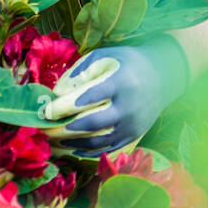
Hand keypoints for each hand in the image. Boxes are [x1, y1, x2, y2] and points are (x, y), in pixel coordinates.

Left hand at [40, 37, 190, 155]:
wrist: (164, 77)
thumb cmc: (127, 63)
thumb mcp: (105, 56)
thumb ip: (79, 72)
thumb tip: (56, 94)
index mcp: (121, 82)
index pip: (89, 97)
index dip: (64, 106)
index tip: (45, 111)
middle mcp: (129, 106)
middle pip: (91, 123)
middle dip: (63, 129)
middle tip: (43, 130)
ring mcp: (133, 124)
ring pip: (97, 141)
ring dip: (71, 143)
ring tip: (51, 141)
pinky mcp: (133, 136)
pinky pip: (107, 149)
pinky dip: (86, 151)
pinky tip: (70, 147)